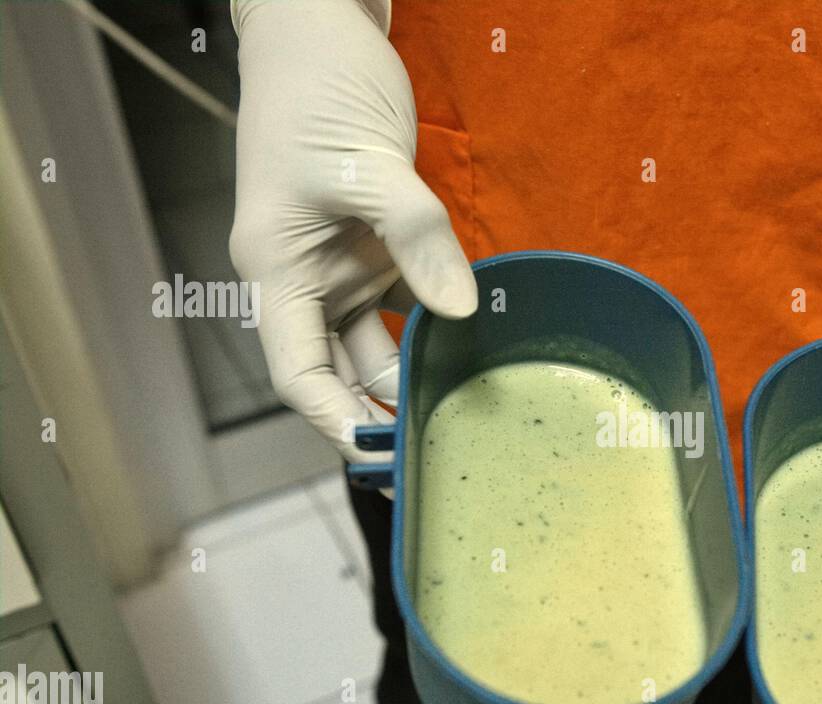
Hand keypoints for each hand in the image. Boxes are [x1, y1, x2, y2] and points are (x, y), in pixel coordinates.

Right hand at [229, 0, 475, 462]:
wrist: (320, 33)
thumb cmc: (318, 90)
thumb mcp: (370, 166)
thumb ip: (417, 240)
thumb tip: (459, 312)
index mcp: (276, 268)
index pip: (295, 370)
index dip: (331, 418)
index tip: (377, 454)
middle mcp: (304, 279)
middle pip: (333, 373)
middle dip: (373, 416)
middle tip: (424, 458)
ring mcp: (339, 269)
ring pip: (369, 349)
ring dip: (405, 384)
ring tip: (450, 424)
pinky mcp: (372, 252)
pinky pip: (397, 311)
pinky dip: (425, 337)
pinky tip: (460, 362)